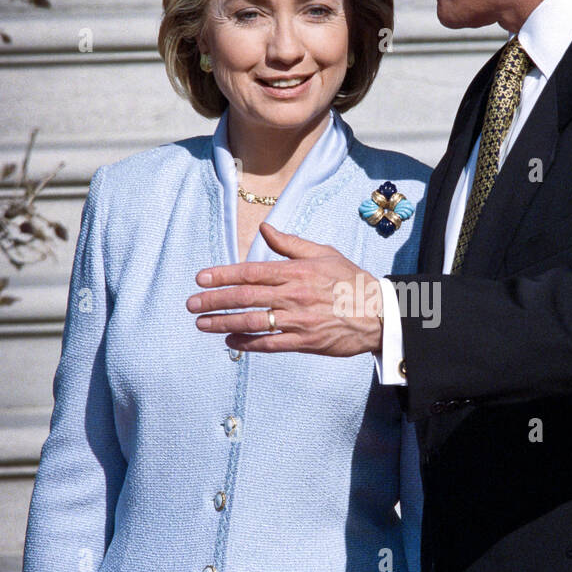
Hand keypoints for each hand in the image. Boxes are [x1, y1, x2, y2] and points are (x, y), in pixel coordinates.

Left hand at [186, 222, 383, 356]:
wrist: (379, 313)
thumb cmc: (351, 280)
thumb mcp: (324, 253)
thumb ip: (291, 243)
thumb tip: (265, 227)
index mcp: (296, 271)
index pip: (251, 272)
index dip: (223, 275)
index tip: (201, 278)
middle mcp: (294, 295)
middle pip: (245, 297)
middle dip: (214, 300)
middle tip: (192, 304)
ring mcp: (298, 320)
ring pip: (252, 321)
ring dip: (223, 323)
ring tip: (202, 324)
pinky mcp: (305, 341)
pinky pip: (270, 343)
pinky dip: (247, 343)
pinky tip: (230, 341)